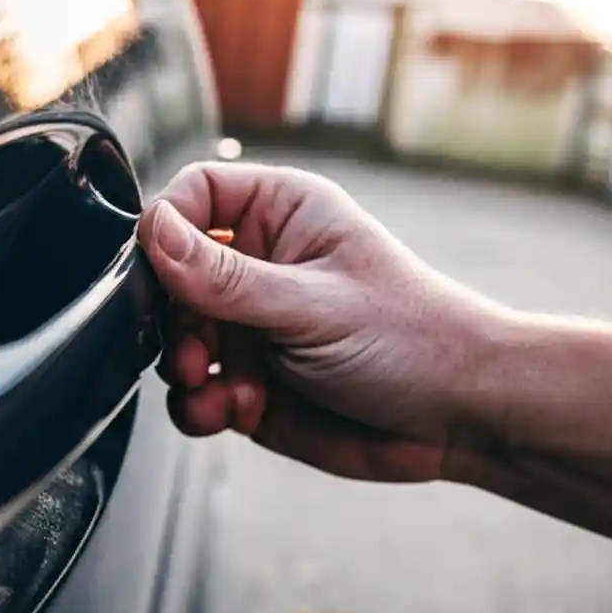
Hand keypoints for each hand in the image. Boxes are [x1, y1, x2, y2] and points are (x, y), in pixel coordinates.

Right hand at [138, 162, 504, 481]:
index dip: (166, 226)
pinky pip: (194, 390)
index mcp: (282, 215)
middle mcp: (259, 265)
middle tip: (193, 352)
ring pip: (175, 337)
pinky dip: (200, 405)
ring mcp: (251, 326)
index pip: (194, 194)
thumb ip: (226, 277)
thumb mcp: (312, 304)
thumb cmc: (413, 338)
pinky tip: (233, 412)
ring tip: (218, 389)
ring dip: (185, 367)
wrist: (459, 418)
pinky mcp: (248, 382)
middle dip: (173, 318)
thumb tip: (152, 233)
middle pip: (171, 273)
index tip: (155, 267)